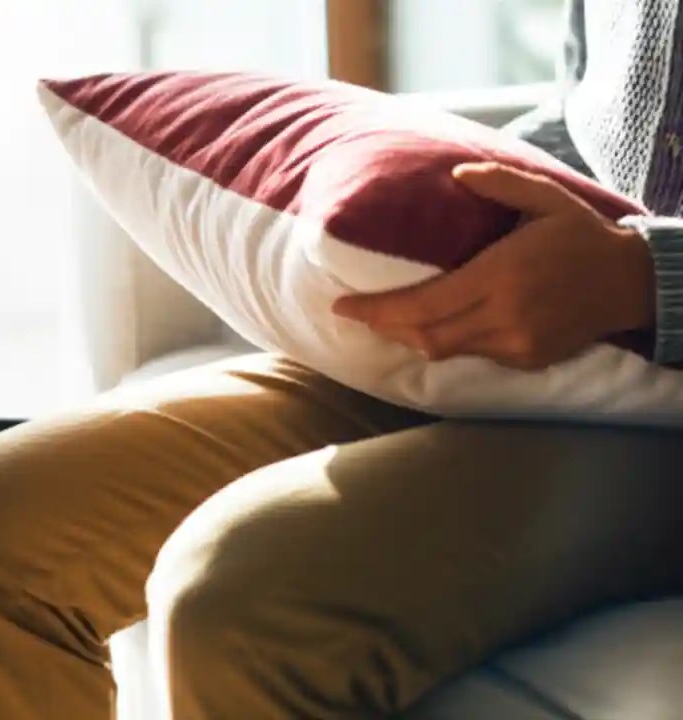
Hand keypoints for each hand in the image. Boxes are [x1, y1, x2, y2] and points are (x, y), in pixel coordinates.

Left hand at [331, 162, 655, 370]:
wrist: (632, 282)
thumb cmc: (580, 234)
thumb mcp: (545, 196)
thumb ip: (499, 183)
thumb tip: (455, 175)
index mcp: (499, 275)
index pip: (421, 305)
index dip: (376, 311)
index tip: (341, 306)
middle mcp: (504, 315)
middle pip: (424, 335)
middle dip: (384, 327)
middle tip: (356, 312)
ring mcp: (516, 343)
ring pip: (444, 350)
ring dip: (411, 336)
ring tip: (387, 319)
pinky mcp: (526, 359)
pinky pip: (473, 355)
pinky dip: (447, 341)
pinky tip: (435, 325)